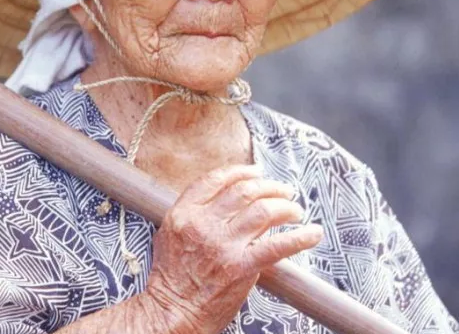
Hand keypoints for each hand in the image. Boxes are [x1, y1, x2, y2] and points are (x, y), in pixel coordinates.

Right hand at [139, 164, 322, 333]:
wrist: (174, 310)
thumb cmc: (172, 277)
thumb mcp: (170, 234)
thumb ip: (192, 214)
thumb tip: (226, 199)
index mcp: (183, 213)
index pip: (215, 180)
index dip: (241, 172)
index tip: (257, 172)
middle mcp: (202, 224)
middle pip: (244, 191)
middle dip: (270, 186)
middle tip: (284, 191)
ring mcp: (222, 245)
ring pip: (263, 211)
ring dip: (286, 207)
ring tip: (296, 210)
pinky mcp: (240, 267)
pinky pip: (277, 246)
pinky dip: (299, 237)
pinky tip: (312, 233)